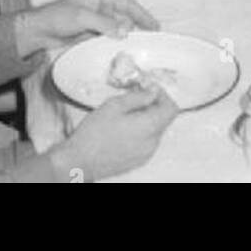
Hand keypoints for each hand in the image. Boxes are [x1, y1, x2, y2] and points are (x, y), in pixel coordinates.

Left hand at [15, 0, 157, 55]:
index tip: (155, 27)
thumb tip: (125, 31)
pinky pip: (109, 38)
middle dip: (138, 27)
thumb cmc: (58, 17)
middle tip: (151, 41)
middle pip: (126, 17)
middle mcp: (102, 8)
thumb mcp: (82, 17)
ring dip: (128, 37)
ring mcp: (97, 21)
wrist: (38, 30)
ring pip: (119, 29)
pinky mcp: (92, 33)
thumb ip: (104, 23)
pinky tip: (123, 52)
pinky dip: (117, 43)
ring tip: (140, 49)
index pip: (128, 4)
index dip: (143, 14)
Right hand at [56, 86, 177, 181]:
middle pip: (164, 119)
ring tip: (125, 113)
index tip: (149, 89)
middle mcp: (152, 143)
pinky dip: (141, 131)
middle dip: (153, 105)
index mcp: (149, 127)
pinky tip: (122, 128)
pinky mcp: (137, 161)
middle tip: (135, 97)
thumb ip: (138, 96)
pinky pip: (147, 142)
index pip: (171, 108)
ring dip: (146, 118)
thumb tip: (153, 91)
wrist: (79, 161)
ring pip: (155, 130)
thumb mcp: (114, 105)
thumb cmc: (94, 133)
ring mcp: (145, 155)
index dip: (163, 95)